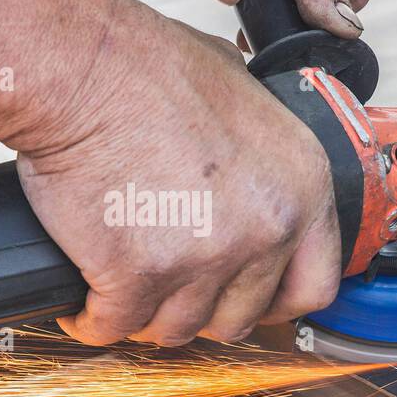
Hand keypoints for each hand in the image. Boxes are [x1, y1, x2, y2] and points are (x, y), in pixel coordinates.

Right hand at [16, 0, 340, 345]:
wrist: (83, 69)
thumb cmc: (147, 67)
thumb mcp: (239, 92)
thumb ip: (258, 149)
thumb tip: (248, 163)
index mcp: (301, 187)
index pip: (314, 285)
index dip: (273, 300)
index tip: (246, 299)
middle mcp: (264, 228)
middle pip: (238, 318)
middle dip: (201, 309)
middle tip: (169, 289)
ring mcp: (203, 257)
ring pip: (176, 329)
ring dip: (146, 315)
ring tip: (121, 289)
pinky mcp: (137, 276)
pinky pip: (113, 325)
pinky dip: (90, 319)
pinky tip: (81, 303)